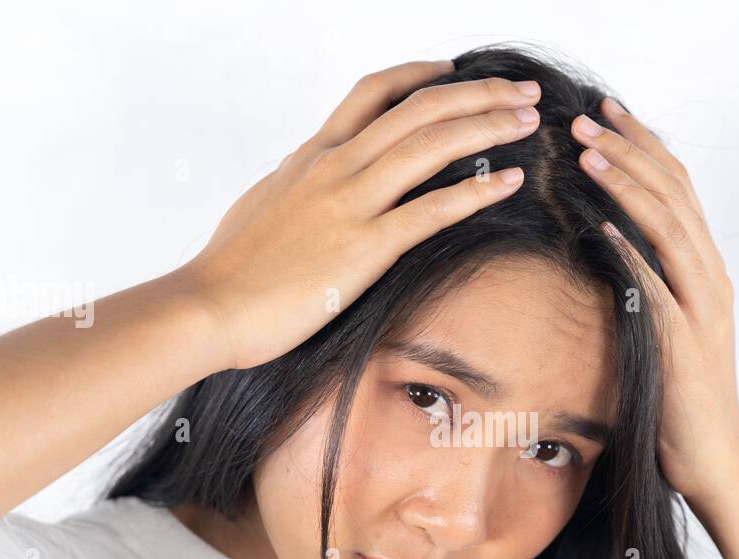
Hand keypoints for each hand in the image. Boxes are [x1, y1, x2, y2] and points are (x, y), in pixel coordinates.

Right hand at [168, 60, 543, 370]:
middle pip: (418, 108)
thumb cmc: (230, 267)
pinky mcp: (364, 249)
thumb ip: (297, 182)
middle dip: (478, 93)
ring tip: (529, 121)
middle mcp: (336, 167)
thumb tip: (309, 172)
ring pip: (431, 145)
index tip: (455, 72)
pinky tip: (510, 182)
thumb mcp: (264, 204)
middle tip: (522, 90)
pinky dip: (477, 192)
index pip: (374, 93)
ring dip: (488, 126)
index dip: (421, 76)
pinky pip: (432, 210)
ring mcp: (351, 204)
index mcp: (313, 155)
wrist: (208, 306)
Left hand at [569, 99, 738, 503]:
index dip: (643, 145)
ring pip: (670, 227)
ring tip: (586, 151)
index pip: (679, 189)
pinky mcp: (685, 341)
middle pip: (675, 193)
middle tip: (585, 116)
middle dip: (629, 148)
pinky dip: (630, 251)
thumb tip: (602, 246)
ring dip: (626, 184)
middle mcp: (711, 278)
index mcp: (707, 270)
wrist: (712, 457)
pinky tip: (600, 225)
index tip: (606, 112)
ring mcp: (703, 308)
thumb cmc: (678, 396)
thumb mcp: (662, 326)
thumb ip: (645, 283)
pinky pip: (657, 287)